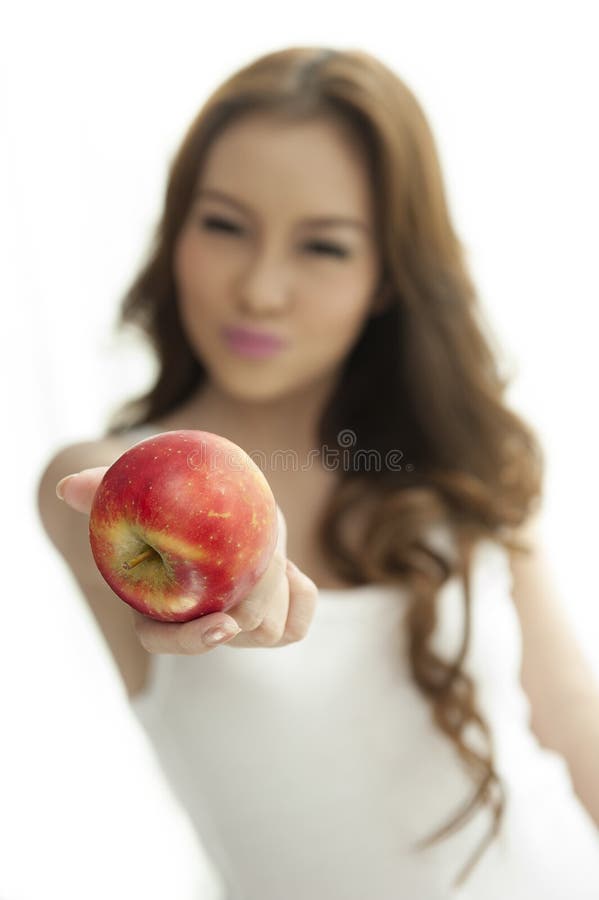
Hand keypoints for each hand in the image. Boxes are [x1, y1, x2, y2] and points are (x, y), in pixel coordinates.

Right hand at [57, 467, 318, 654]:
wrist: (201, 509)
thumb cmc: (157, 502)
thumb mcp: (128, 491)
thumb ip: (100, 489)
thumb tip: (67, 486)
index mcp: (157, 609)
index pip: (165, 642)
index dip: (192, 642)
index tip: (221, 625)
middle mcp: (202, 625)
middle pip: (236, 634)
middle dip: (254, 598)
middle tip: (263, 553)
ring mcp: (242, 624)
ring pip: (271, 632)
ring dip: (276, 589)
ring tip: (268, 546)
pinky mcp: (277, 613)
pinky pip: (300, 623)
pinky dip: (301, 596)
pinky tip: (288, 565)